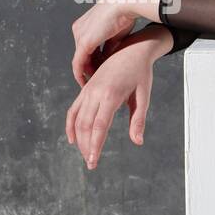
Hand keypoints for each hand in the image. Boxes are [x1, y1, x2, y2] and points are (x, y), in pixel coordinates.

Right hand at [65, 30, 162, 168]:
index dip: (95, 145)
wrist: (132, 50)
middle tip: (91, 165)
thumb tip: (137, 141)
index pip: (99, 126)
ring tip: (86, 155)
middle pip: (86, 125)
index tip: (93, 162)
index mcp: (110, 95)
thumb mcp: (144, 96)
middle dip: (87, 147)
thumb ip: (138, 120)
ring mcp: (88, 90)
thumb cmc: (141, 74)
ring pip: (77, 119)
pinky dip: (71, 125)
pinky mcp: (86, 89)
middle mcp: (95, 93)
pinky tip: (73, 139)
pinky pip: (74, 109)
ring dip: (79, 139)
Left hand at [70, 0, 162, 85]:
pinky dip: (80, 74)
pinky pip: (78, 63)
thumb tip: (111, 58)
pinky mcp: (84, 43)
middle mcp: (79, 30)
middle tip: (95, 81)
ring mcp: (80, 36)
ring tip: (92, 84)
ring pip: (80, 60)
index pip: (87, 47)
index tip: (100, 70)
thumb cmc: (125, 15)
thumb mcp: (116, 34)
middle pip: (82, 54)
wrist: (124, 4)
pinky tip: (84, 82)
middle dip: (89, 68)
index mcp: (86, 25)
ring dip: (86, 72)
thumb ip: (111, 46)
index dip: (93, 60)